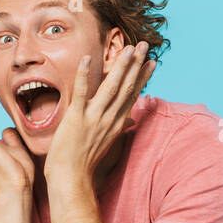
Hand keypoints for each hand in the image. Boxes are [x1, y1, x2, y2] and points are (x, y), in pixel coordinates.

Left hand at [44, 41, 155, 184]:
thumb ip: (118, 127)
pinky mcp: (76, 118)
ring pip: (111, 88)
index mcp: (115, 123)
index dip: (143, 77)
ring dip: (120, 67)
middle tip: (144, 45)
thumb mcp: (105, 142)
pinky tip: (86, 58)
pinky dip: (83, 75)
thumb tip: (130, 120)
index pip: (133, 95)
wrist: (70, 177)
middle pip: (126, 87)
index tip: (152, 62)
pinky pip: (81, 93)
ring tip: (128, 49)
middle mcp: (108, 119)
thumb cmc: (83, 161)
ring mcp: (93, 118)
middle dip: (136, 65)